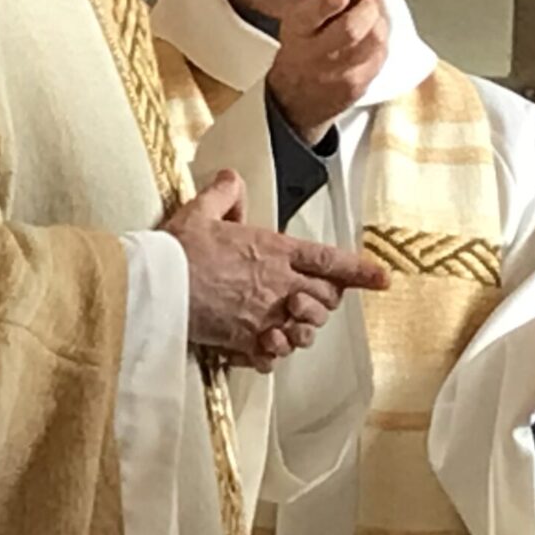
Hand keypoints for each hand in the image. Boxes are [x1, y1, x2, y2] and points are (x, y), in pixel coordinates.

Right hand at [165, 170, 390, 370]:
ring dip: (302, 329)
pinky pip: (275, 355)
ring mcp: (264, 314)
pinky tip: (263, 346)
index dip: (361, 271)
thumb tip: (231, 179)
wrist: (151, 285)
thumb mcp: (200, 212)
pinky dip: (273, 354)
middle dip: (325, 301)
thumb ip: (223, 195)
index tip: (382, 279)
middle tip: (308, 300)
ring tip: (286, 324)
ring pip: (307, 330)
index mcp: (275, 251)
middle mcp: (278, 284)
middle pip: (326, 298)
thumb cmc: (175, 250)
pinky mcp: (245, 340)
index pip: (331, 260)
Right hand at [266, 0, 390, 145]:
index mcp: (297, 33)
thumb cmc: (300, 54)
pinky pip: (381, 55)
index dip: (327, 5)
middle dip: (368, 6)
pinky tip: (374, 32)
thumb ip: (321, 4)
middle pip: (352, 29)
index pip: (309, 18)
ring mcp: (340, 74)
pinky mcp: (359, 85)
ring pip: (375, 41)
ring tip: (373, 11)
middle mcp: (316, 55)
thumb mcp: (297, 25)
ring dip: (380, 20)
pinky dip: (382, 39)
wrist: (297, 99)